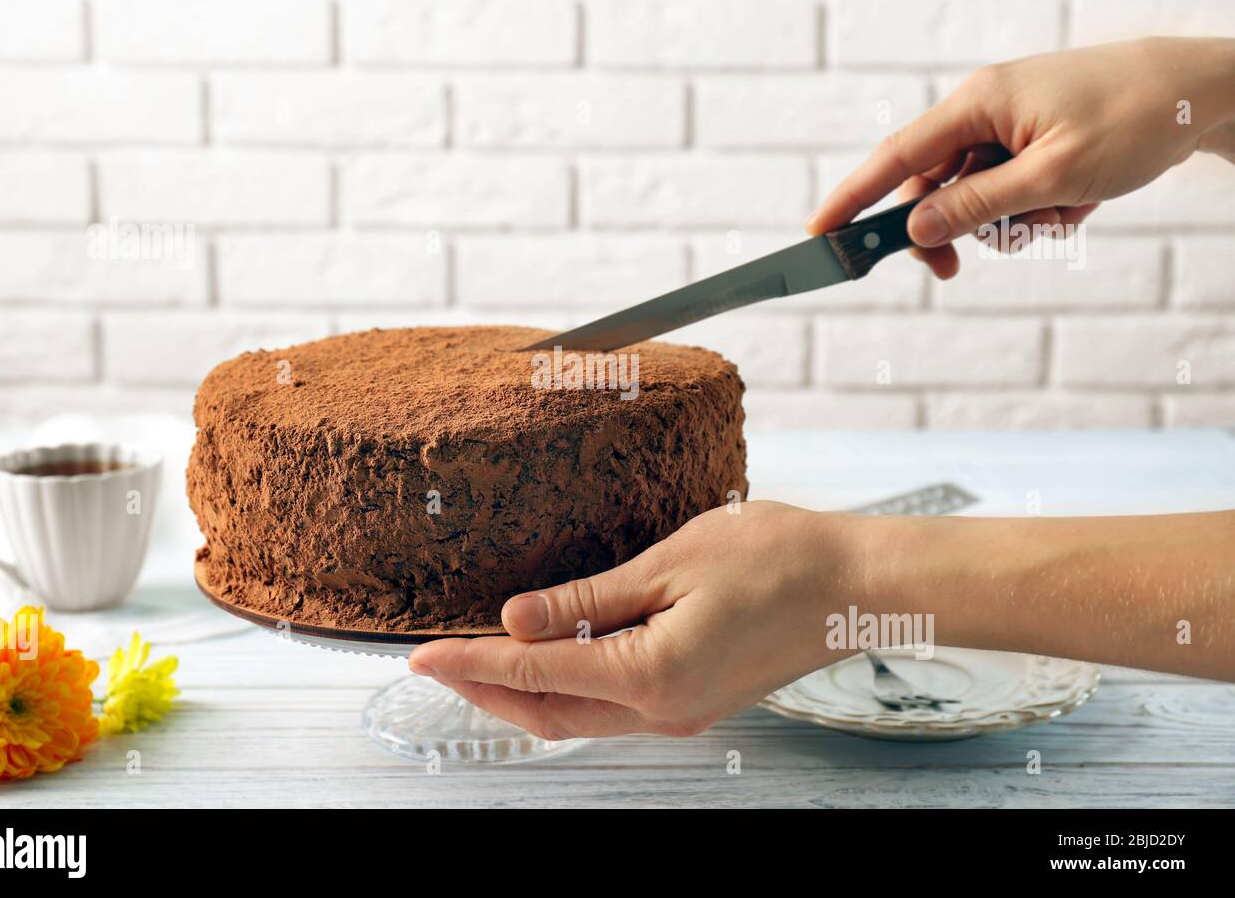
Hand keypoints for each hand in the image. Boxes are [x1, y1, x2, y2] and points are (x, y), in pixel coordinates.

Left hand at [408, 501, 861, 738]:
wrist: (856, 587)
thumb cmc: (778, 560)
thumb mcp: (670, 563)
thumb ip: (587, 598)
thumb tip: (517, 619)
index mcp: (649, 675)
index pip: (534, 671)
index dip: (471, 663)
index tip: (420, 654)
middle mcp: (661, 710)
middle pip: (546, 711)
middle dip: (485, 689)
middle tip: (436, 661)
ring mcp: (680, 712)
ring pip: (576, 716)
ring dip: (521, 693)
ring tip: (479, 661)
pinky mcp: (694, 700)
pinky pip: (610, 707)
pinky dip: (566, 687)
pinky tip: (551, 657)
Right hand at [807, 37, 1234, 278]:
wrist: (1203, 94)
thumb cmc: (1133, 119)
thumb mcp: (1052, 175)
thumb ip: (977, 205)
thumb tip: (916, 228)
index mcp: (978, 104)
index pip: (896, 156)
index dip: (853, 198)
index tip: (819, 232)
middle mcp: (984, 112)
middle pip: (933, 187)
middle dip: (949, 231)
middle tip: (954, 271)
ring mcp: (1010, 128)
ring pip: (976, 198)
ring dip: (1010, 223)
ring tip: (1062, 212)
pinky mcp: (1034, 144)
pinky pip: (1011, 193)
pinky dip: (1037, 211)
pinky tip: (1076, 201)